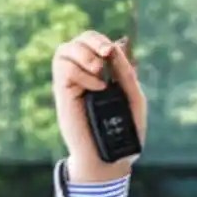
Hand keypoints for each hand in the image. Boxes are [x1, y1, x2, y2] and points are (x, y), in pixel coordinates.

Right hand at [51, 30, 147, 182]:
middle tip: (105, 55)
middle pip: (77, 41)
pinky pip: (64, 69)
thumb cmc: (124, 129)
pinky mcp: (63, 95)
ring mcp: (71, 85)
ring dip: (84, 55)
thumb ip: (126, 73)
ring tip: (99, 73)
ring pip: (64, 50)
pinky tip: (96, 88)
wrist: (111, 157)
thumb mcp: (133, 97)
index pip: (92, 42)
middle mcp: (83, 75)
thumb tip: (115, 47)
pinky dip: (81, 72)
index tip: (111, 51)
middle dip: (92, 41)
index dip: (99, 39)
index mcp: (100, 73)